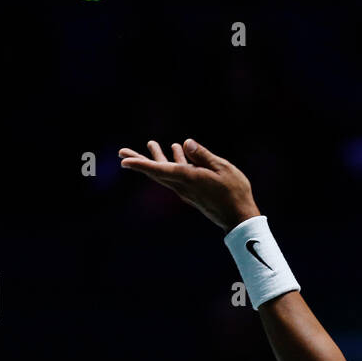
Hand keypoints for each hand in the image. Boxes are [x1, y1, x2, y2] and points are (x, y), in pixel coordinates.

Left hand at [118, 138, 259, 231]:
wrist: (240, 217)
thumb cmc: (235, 192)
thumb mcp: (223, 168)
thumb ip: (203, 155)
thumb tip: (186, 143)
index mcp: (189, 178)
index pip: (160, 169)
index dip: (141, 164)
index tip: (124, 161)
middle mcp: (183, 186)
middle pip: (156, 172)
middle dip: (139, 161)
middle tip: (121, 151)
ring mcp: (187, 190)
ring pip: (166, 173)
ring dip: (158, 158)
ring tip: (151, 143)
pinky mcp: (193, 192)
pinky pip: (178, 175)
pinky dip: (173, 162)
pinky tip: (178, 151)